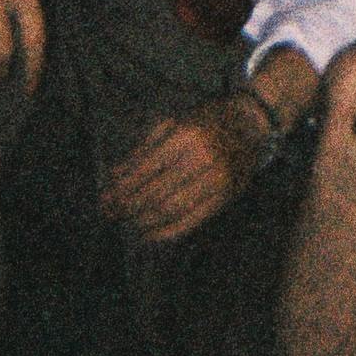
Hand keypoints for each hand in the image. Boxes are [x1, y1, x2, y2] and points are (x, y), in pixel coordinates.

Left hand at [101, 101, 264, 244]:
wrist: (252, 124)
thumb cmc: (206, 120)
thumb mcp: (174, 123)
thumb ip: (143, 149)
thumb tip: (113, 177)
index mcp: (187, 136)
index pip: (146, 169)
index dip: (122, 188)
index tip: (104, 200)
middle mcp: (203, 158)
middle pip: (156, 193)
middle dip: (128, 207)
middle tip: (109, 214)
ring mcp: (217, 180)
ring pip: (172, 210)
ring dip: (144, 221)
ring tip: (126, 222)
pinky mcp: (226, 197)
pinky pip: (193, 221)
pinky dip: (167, 232)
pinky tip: (149, 235)